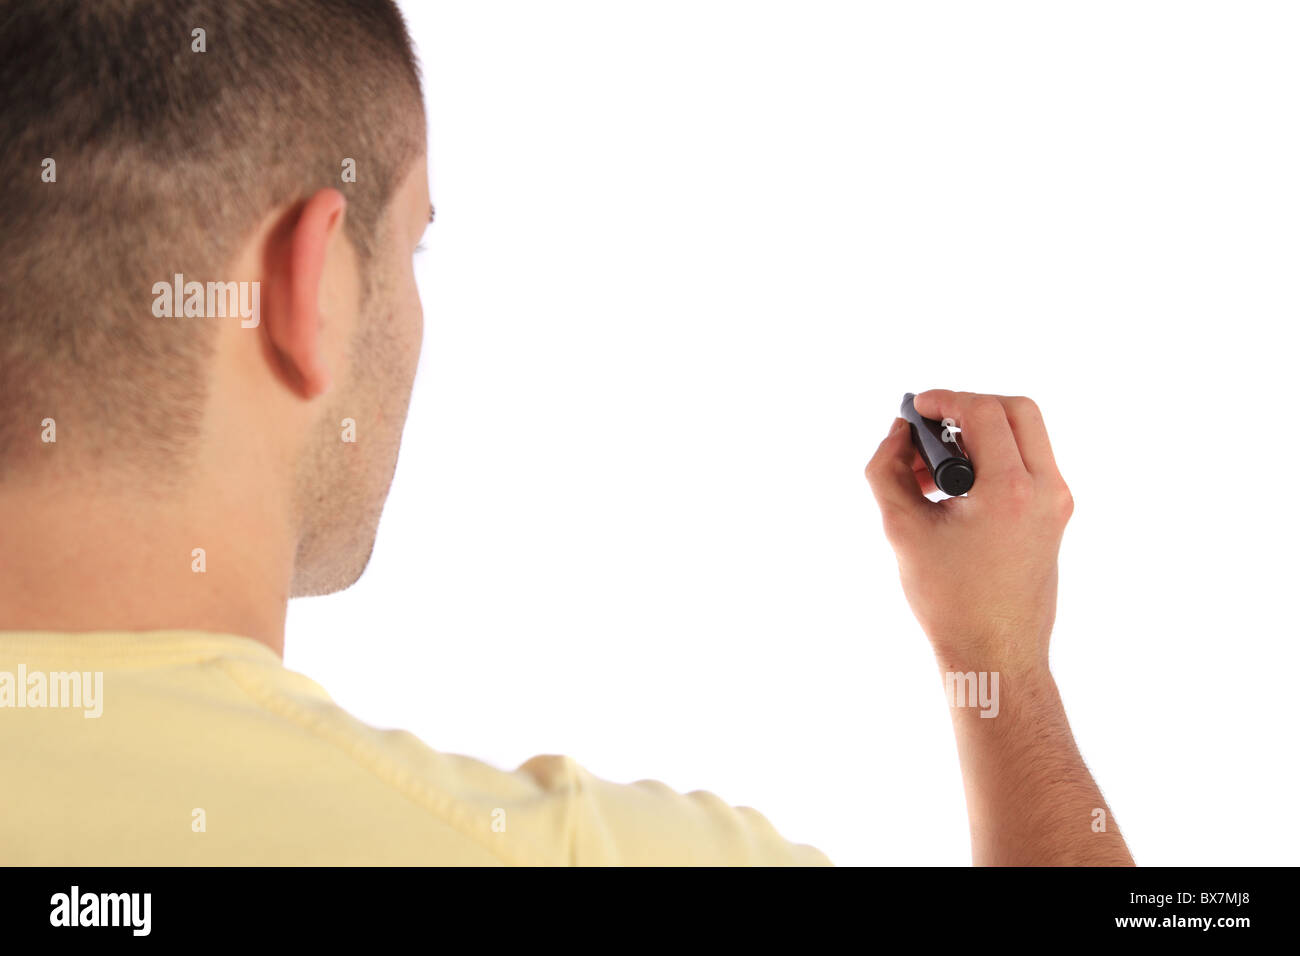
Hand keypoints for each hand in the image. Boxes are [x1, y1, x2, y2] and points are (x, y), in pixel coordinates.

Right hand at [865, 390, 1074, 676]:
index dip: (945, 400)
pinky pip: (1028, 464)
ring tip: (932, 471)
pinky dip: (993, 459)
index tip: (915, 410)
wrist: (994, 654)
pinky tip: (954, 491)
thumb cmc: (949, 601)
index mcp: (1011, 491)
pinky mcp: (1054, 518)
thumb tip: (897, 435)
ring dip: (980, 434)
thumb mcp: (902, 530)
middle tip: (930, 428)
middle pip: (1017, 411)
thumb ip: (887, 471)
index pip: (985, 411)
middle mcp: (1045, 491)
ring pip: (1026, 435)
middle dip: (969, 408)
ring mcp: (1056, 504)